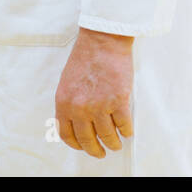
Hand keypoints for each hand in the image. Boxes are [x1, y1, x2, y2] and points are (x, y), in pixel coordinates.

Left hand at [55, 27, 133, 158]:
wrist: (103, 39)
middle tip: (101, 152)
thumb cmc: (86, 56)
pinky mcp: (119, 101)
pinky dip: (126, 131)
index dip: (76, 144)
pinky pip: (123, 125)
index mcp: (64, 102)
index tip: (84, 146)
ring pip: (107, 136)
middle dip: (95, 150)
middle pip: (87, 140)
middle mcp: (80, 108)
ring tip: (116, 143)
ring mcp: (99, 105)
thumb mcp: (67, 81)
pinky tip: (127, 131)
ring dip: (113, 143)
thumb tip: (77, 121)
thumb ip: (70, 102)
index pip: (67, 134)